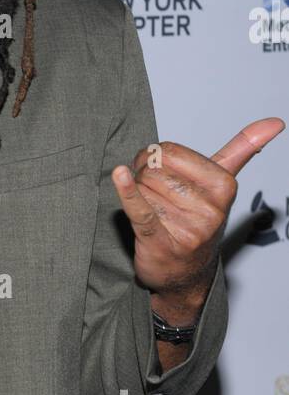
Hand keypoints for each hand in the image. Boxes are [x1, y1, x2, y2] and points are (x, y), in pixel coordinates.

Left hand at [110, 117, 285, 301]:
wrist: (185, 273)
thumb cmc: (198, 220)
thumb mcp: (222, 185)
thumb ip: (243, 150)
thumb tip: (276, 121)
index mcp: (224, 186)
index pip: (170, 150)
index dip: (156, 157)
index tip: (161, 170)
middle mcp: (209, 208)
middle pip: (153, 168)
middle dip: (145, 175)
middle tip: (154, 194)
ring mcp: (186, 226)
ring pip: (142, 187)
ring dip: (138, 195)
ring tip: (152, 210)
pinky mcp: (160, 240)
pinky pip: (140, 209)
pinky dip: (127, 192)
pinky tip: (120, 176)